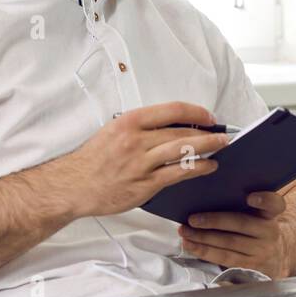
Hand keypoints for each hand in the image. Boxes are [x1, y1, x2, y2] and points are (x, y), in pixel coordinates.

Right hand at [53, 101, 231, 218]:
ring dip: (207, 147)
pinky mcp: (145, 184)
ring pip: (183, 151)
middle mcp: (136, 140)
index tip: (207, 115)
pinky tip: (208, 166)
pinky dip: (197, 168)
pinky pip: (178, 174)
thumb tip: (173, 124)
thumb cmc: (92, 160)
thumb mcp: (114, 131)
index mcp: (129, 122)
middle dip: (206, 131)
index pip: (171, 110)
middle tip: (222, 132)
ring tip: (221, 145)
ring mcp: (141, 163)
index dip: (195, 112)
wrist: (73, 185)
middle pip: (181, 131)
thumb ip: (141, 127)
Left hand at [178, 190, 294, 278]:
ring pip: (230, 243)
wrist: (272, 256)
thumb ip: (240, 203)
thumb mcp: (257, 214)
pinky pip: (224, 258)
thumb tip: (207, 195)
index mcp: (271, 213)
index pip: (274, 204)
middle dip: (214, 221)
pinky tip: (190, 245)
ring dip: (203, 238)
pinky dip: (205, 251)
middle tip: (192, 219)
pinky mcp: (249, 266)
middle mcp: (269, 231)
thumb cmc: (254, 227)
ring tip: (185, 232)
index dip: (264, 200)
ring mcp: (261, 250)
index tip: (250, 197)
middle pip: (241, 224)